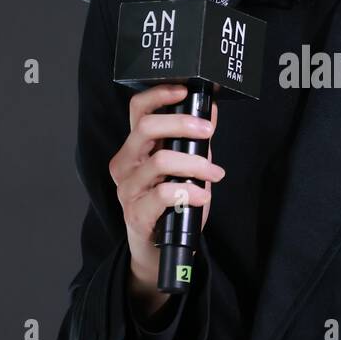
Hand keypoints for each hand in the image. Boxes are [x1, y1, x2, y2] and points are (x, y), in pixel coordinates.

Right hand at [108, 83, 224, 316]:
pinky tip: (201, 196)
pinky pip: (163, 194)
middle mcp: (125, 164)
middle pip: (146, 128)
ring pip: (159, 161)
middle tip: (208, 131)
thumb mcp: (186, 167)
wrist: (158, 249)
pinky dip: (188, 191)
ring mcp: (127, 189)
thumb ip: (196, 141)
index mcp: (135, 148)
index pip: (138, 110)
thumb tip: (211, 110)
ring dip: (195, 164)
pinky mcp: (135, 213)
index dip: (159, 95)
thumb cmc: (171, 204)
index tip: (185, 90)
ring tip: (214, 173)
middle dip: (182, 124)